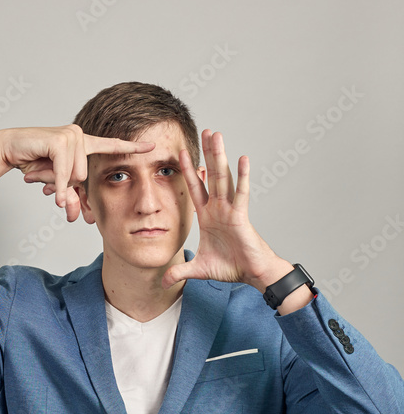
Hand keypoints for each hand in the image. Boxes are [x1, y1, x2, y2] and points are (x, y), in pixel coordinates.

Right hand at [8, 125, 154, 220]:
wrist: (8, 148)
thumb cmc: (31, 162)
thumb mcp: (55, 182)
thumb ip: (70, 195)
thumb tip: (77, 216)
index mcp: (83, 142)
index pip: (112, 145)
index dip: (133, 146)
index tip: (154, 146)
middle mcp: (79, 135)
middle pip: (85, 175)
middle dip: (67, 185)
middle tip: (49, 180)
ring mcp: (71, 136)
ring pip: (76, 175)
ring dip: (57, 181)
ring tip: (41, 170)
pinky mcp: (60, 141)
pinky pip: (66, 174)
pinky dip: (59, 187)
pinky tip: (55, 195)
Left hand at [162, 130, 287, 290]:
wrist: (251, 274)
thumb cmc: (231, 267)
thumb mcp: (198, 269)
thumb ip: (179, 272)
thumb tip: (162, 282)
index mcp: (208, 216)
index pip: (195, 188)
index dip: (188, 171)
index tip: (181, 153)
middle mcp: (219, 208)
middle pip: (210, 174)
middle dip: (207, 153)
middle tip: (206, 131)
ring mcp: (230, 210)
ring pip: (223, 177)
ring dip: (220, 156)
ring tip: (218, 135)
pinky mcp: (241, 216)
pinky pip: (241, 193)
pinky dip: (243, 177)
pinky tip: (242, 158)